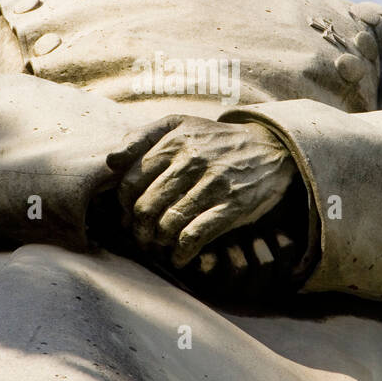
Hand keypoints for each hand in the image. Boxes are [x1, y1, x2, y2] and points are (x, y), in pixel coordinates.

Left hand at [107, 115, 296, 267]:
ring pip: (167, 223)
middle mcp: (191, 160)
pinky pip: (194, 236)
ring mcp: (213, 183)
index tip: (129, 214)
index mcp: (174, 140)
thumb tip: (111, 161)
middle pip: (145, 206)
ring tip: (161, 245)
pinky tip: (180, 256)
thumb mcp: (180, 124)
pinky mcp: (232, 205)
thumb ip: (142, 137)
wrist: (271, 147)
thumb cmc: (215, 140)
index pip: (130, 180)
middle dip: (138, 229)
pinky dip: (181, 252)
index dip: (124, 204)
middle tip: (143, 236)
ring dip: (158, 242)